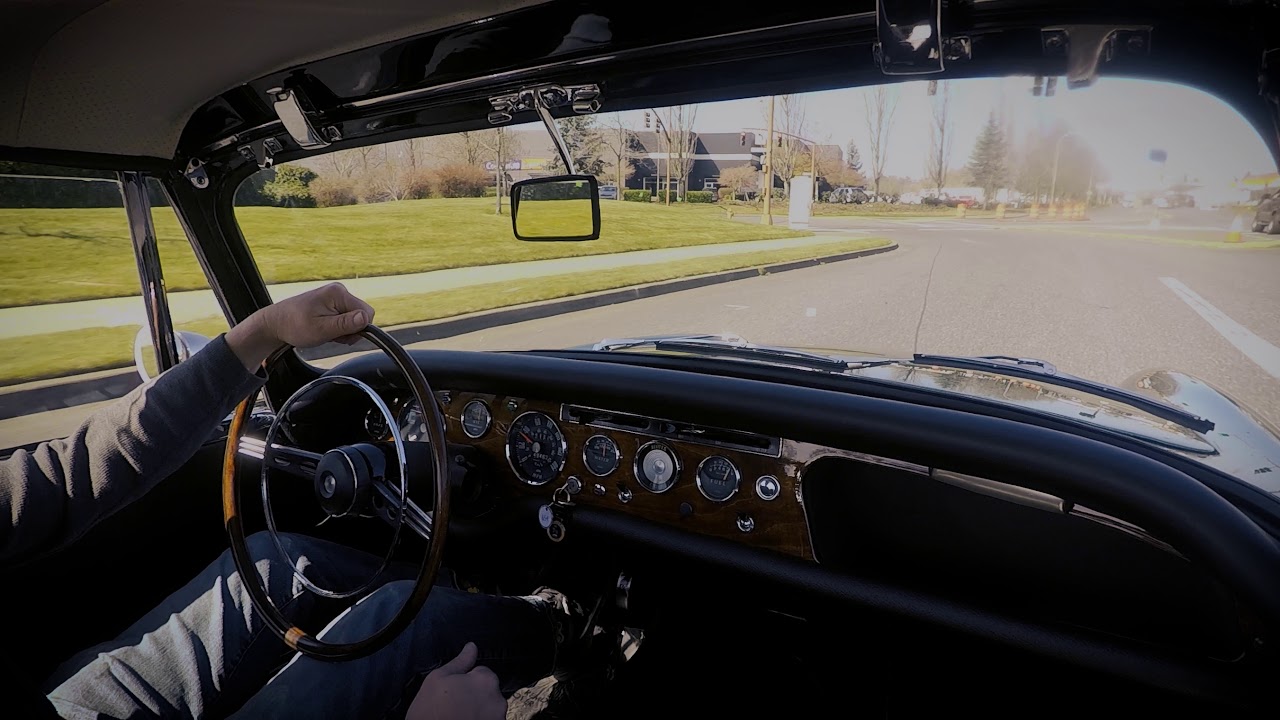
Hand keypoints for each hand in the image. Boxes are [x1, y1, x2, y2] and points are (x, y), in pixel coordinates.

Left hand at [225, 282, 375, 370]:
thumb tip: (366, 318)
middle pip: (362, 315)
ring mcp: (335, 296)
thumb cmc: (294, 326)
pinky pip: (346, 317)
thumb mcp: (321, 329)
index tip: (341, 335)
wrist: (275, 324)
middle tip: (331, 335)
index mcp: (338, 293)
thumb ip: (345, 324)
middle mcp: (339, 291)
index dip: (358, 329)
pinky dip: (339, 327)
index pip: (367, 312)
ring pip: (355, 318)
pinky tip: (325, 329)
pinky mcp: (332, 303)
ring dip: (344, 330)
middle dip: (351, 330)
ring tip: (326, 332)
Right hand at [406, 642, 505, 719]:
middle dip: (473, 696)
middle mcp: (498, 699)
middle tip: (452, 705)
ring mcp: (498, 718)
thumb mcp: (437, 679)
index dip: (464, 681)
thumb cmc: (431, 714)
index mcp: (485, 680)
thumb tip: (471, 647)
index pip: (481, 672)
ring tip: (456, 716)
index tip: (453, 691)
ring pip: (487, 708)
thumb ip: (459, 661)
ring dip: (476, 710)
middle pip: (486, 691)